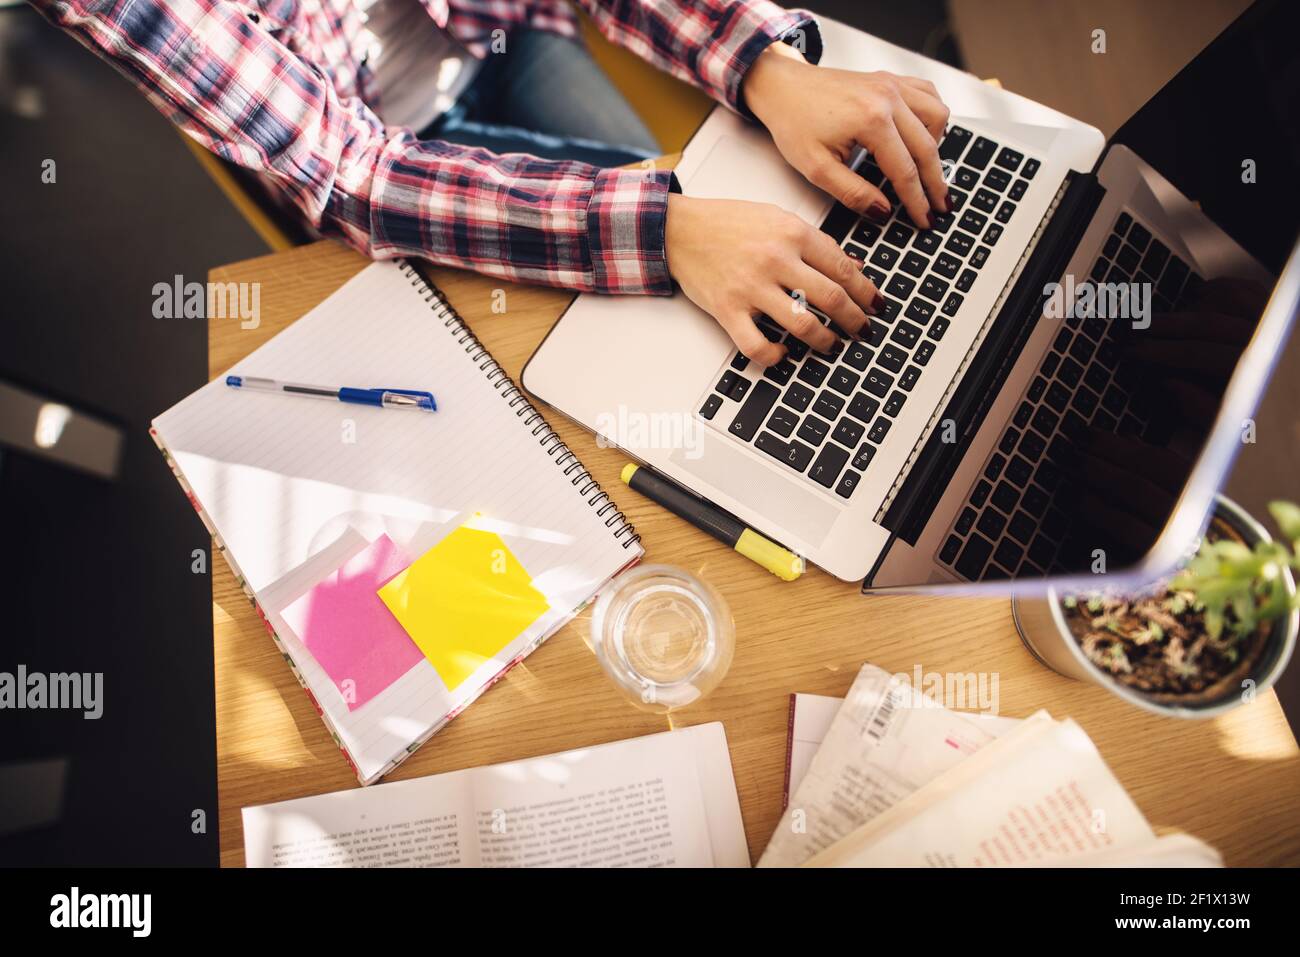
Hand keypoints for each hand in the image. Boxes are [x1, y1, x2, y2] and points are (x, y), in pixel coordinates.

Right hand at [665, 194, 881, 364]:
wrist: (679, 229)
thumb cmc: (727, 222)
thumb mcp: (777, 217)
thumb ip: (815, 242)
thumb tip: (853, 268)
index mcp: (792, 233)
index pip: (844, 269)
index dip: (867, 292)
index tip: (876, 305)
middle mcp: (775, 260)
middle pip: (832, 299)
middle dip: (856, 321)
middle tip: (863, 331)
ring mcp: (751, 287)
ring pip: (803, 326)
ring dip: (826, 341)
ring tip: (832, 345)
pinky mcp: (727, 310)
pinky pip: (757, 346)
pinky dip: (775, 356)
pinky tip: (784, 353)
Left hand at [743, 43, 951, 227]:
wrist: (783, 87)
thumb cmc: (794, 122)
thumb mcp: (816, 168)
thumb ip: (852, 193)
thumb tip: (883, 211)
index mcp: (871, 119)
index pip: (904, 171)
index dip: (917, 201)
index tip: (925, 220)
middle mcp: (888, 97)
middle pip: (927, 148)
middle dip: (935, 183)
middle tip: (939, 207)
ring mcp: (892, 84)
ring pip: (938, 117)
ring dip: (936, 147)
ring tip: (925, 170)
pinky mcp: (891, 79)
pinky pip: (929, 94)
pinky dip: (932, 117)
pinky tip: (923, 135)